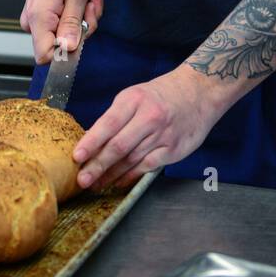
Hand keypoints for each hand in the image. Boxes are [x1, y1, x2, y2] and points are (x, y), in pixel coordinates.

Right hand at [21, 0, 104, 64]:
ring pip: (64, 34)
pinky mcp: (43, 13)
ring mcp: (36, 18)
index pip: (45, 57)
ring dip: (83, 19)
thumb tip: (68, 49)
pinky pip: (63, 24)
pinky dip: (77, 14)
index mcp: (38, 18)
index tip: (82, 35)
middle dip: (82, 30)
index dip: (67, 53)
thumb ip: (72, 25)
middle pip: (59, 46)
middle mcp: (32, 21)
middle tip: (90, 6)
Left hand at [72, 63, 217, 190]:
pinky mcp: (173, 149)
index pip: (109, 123)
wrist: (198, 92)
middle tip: (82, 179)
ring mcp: (163, 134)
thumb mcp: (135, 96)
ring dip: (111, 174)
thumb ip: (115, 118)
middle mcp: (149, 117)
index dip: (91, 142)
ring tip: (96, 184)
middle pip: (119, 146)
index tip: (77, 156)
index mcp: (134, 100)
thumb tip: (91, 140)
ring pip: (132, 159)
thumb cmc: (161, 95)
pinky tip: (119, 182)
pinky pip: (147, 166)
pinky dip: (131, 176)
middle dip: (98, 165)